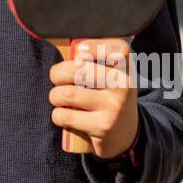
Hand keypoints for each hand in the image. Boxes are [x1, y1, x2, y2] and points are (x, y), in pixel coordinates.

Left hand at [48, 37, 138, 159]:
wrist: (127, 136)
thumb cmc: (110, 98)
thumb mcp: (113, 79)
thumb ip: (96, 62)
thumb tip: (69, 49)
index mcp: (126, 70)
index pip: (119, 50)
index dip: (97, 46)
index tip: (80, 50)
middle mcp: (123, 86)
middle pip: (79, 70)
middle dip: (57, 74)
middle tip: (57, 79)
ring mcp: (114, 107)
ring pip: (67, 94)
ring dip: (55, 96)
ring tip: (59, 99)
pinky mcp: (102, 127)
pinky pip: (64, 115)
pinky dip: (57, 115)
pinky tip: (64, 116)